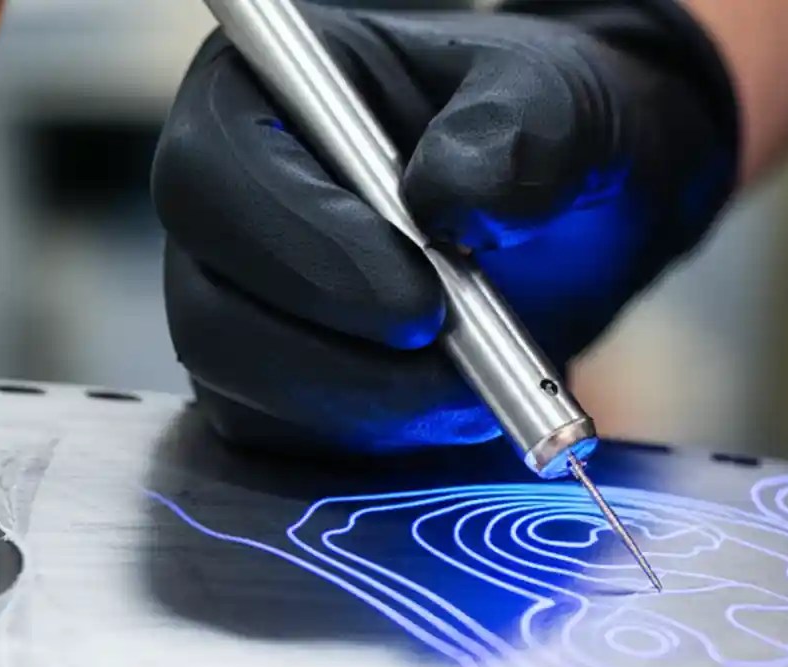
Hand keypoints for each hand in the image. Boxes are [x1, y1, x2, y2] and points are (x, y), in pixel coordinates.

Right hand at [152, 2, 736, 454]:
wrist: (578, 218)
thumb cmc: (545, 135)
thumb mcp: (557, 99)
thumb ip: (517, 127)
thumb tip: (447, 198)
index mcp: (263, 97)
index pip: (215, 177)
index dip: (303, 250)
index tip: (419, 304)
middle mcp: (229, 206)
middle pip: (209, 307)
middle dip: (339, 364)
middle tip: (462, 376)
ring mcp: (244, 302)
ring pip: (246, 390)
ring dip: (369, 414)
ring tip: (482, 394)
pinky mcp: (280, 384)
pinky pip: (290, 442)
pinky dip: (377, 447)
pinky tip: (459, 414)